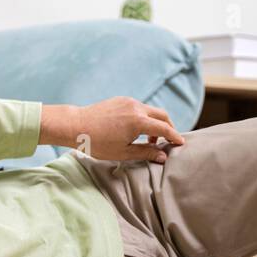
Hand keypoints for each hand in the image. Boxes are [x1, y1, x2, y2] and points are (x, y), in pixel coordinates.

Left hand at [40, 96, 185, 160]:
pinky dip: (144, 117)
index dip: (174, 136)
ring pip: (150, 110)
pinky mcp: (121, 99)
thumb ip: (146, 153)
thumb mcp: (123, 152)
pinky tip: (136, 129)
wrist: (76, 125)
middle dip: (168, 127)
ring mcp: (128, 101)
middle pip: (162, 115)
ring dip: (155, 123)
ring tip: (148, 139)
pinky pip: (139, 107)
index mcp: (139, 121)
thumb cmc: (97, 142)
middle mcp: (136, 107)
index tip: (181, 143)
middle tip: (167, 140)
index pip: (164, 128)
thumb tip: (163, 156)